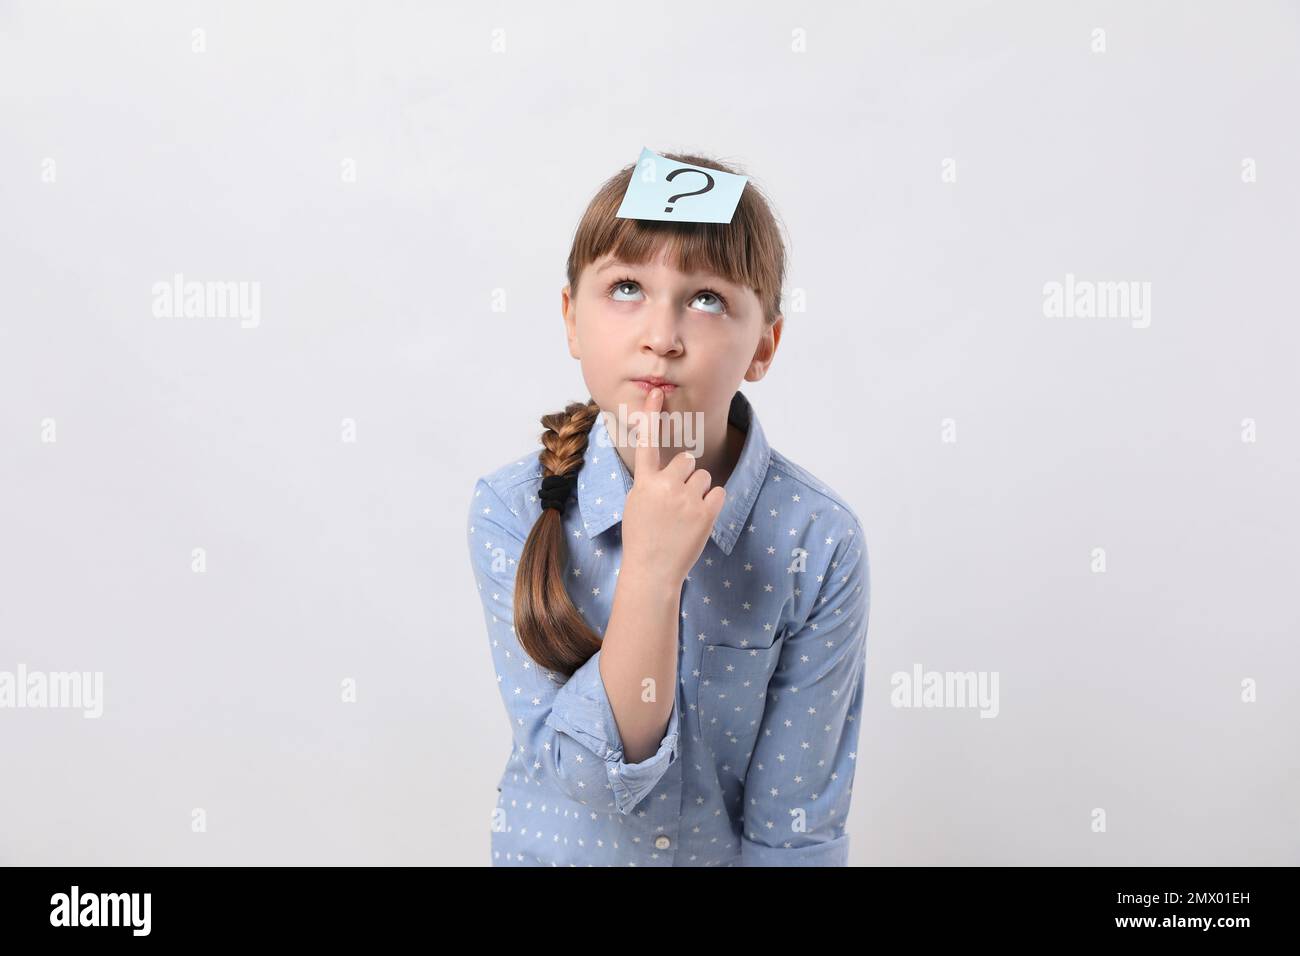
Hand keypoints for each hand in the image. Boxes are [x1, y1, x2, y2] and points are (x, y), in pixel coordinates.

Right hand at [619, 386, 726, 587]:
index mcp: (644, 483)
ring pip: (704, 477)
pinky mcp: (705, 513)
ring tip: (687, 514)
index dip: (652, 415)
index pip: (648, 443)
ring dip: (700, 491)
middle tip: (679, 499)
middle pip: (687, 460)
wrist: (652, 571)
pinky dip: (713, 504)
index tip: (657, 392)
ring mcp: (686, 499)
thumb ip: (650, 484)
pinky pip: (718, 492)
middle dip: (687, 475)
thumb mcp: (636, 505)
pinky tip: (699, 520)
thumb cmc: (643, 538)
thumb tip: (666, 471)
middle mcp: (665, 486)